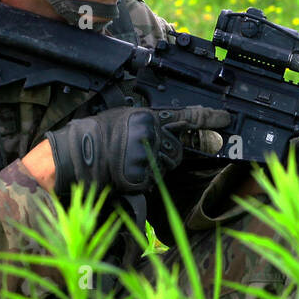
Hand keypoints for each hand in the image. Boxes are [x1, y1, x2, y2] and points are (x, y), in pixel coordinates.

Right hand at [46, 105, 228, 195]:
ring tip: (129, 162)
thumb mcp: (125, 118)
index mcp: (147, 117)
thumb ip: (151, 123)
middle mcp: (151, 135)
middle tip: (141, 154)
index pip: (187, 117)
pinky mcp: (141, 176)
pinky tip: (125, 173)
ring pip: (167, 166)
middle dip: (165, 155)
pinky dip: (142, 181)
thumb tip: (177, 129)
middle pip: (177, 151)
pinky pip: (153, 182)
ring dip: (154, 167)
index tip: (225, 119)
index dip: (209, 119)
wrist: (73, 156)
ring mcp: (147, 157)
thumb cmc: (95, 135)